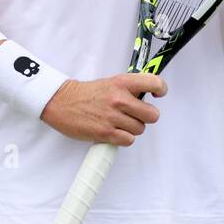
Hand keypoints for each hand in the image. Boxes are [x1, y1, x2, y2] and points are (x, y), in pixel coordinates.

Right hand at [40, 74, 165, 145]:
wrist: (62, 102)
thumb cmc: (88, 94)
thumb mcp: (111, 83)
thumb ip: (130, 89)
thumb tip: (147, 96)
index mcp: (122, 82)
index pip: (154, 83)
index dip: (161, 90)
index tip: (158, 95)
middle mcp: (120, 99)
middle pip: (153, 115)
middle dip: (146, 116)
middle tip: (135, 114)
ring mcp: (113, 117)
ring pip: (140, 129)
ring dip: (133, 128)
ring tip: (119, 123)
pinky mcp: (105, 133)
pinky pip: (129, 140)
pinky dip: (124, 138)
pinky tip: (115, 132)